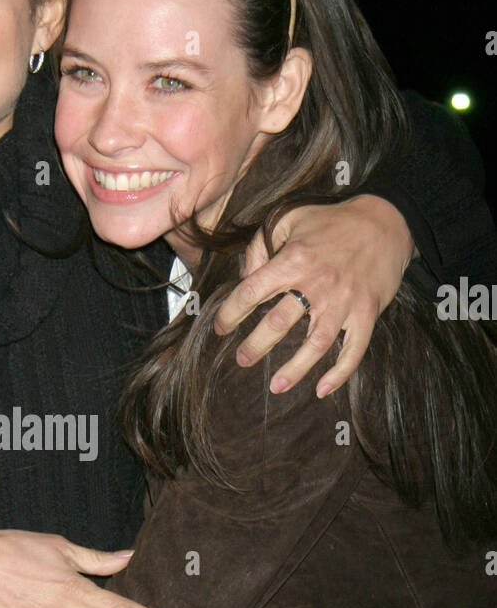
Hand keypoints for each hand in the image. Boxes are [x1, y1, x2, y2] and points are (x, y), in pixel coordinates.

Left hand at [214, 195, 413, 395]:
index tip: (221, 328)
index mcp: (293, 260)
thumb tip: (244, 276)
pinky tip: (322, 389)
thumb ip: (261, 245)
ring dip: (294, 370)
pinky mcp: (366, 313)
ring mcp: (343, 302)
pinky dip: (340, 373)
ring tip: (276, 386)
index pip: (251, 292)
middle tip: (242, 359)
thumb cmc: (333, 221)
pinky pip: (354, 350)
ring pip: (315, 345)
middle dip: (255, 346)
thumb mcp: (289, 218)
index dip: (231, 313)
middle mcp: (316, 284)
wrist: (387, 220)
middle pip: (278, 324)